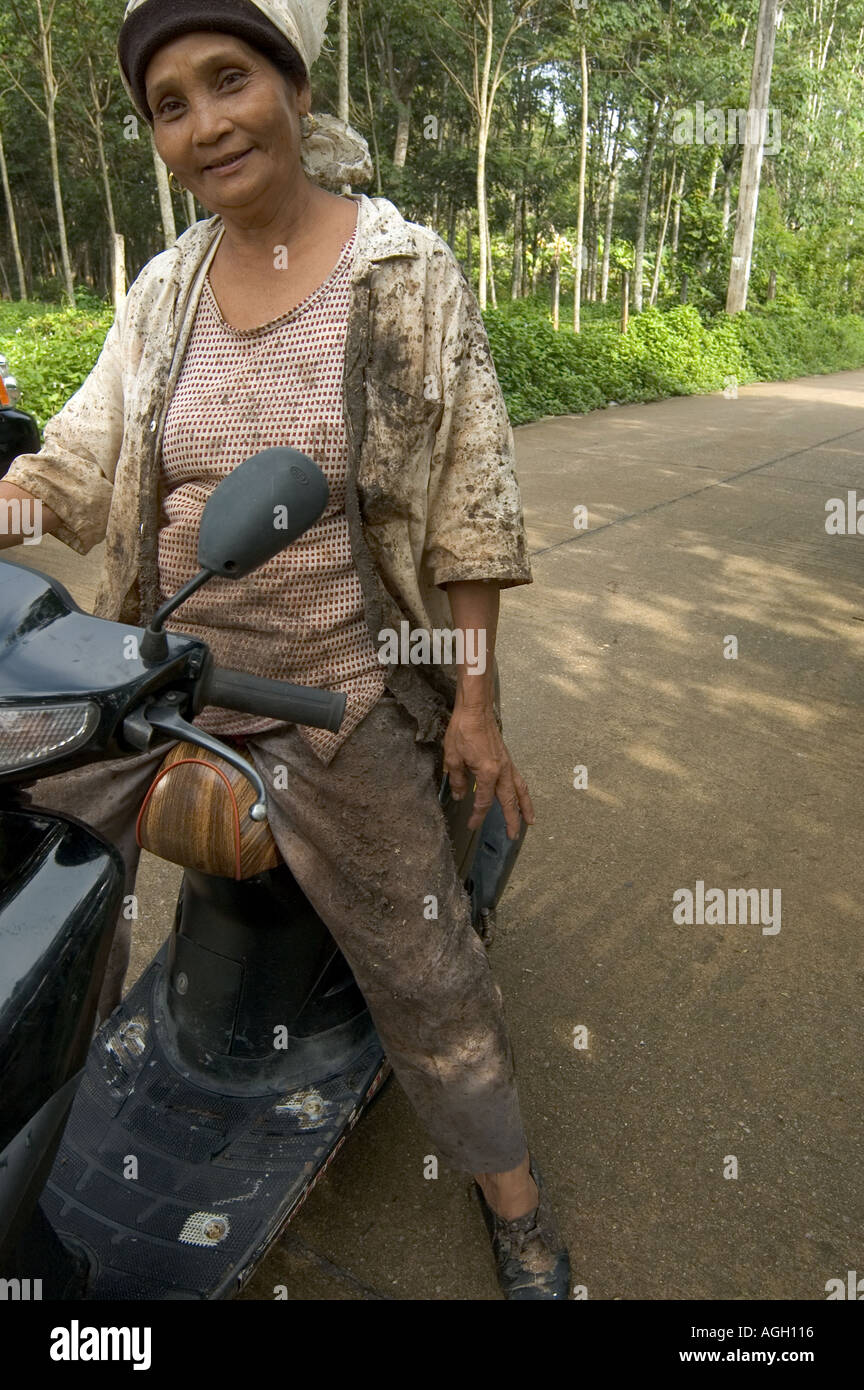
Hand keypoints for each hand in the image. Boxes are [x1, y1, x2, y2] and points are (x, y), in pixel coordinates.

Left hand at [443, 702, 534, 839]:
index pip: (484, 801)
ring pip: (520, 790)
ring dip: (525, 807)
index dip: (478, 815)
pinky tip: (521, 796)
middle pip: (510, 801)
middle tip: (513, 836)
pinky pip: (518, 779)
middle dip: (513, 819)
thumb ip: (457, 780)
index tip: (472, 825)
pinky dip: (522, 791)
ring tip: (530, 821)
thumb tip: (460, 795)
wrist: (475, 710)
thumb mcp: (453, 758)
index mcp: (488, 772)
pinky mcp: (506, 758)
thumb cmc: (463, 730)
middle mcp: (501, 770)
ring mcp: (507, 764)